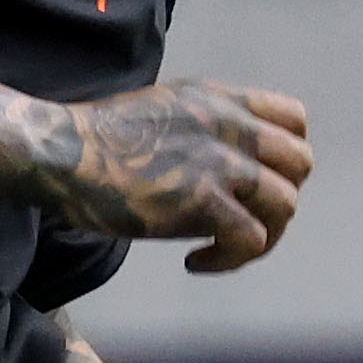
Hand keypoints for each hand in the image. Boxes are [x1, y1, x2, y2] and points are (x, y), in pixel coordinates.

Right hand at [55, 81, 313, 270]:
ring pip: (286, 205)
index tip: (257, 183)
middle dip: (279, 199)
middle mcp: (228, 125)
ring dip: (261, 238)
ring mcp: (218, 162)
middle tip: (240, 221)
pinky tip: (195, 263)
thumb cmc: (98, 141)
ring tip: (217, 249)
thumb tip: (229, 164)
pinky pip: (251, 239)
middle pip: (301, 163)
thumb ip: (205, 126)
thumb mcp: (167, 110)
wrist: (61, 152)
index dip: (287, 158)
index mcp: (220, 99)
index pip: (295, 118)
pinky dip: (230, 260)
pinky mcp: (202, 201)